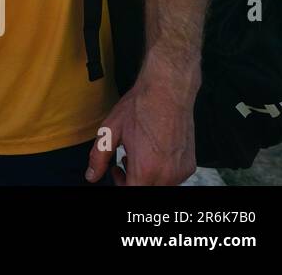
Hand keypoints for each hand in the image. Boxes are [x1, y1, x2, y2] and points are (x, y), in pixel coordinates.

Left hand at [85, 61, 197, 185]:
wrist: (168, 91)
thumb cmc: (140, 107)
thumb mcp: (110, 131)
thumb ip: (98, 157)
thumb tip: (91, 175)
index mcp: (146, 169)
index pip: (131, 192)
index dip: (119, 184)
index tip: (114, 172)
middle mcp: (167, 174)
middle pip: (145, 190)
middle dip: (131, 181)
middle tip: (122, 161)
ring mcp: (181, 171)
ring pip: (160, 185)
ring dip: (146, 176)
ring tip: (137, 154)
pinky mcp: (190, 165)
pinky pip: (173, 177)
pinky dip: (161, 170)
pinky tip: (153, 152)